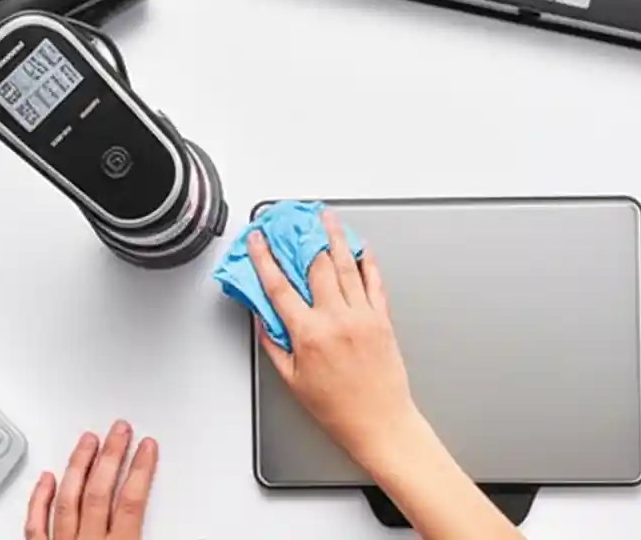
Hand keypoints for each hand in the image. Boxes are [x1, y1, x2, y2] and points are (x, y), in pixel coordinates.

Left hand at [24, 421, 158, 539]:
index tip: (146, 447)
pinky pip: (35, 526)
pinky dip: (39, 500)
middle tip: (119, 431)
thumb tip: (164, 526)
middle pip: (99, 492)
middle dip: (111, 456)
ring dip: (78, 466)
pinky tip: (46, 478)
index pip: (131, 503)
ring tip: (88, 440)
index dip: (140, 470)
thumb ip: (150, 536)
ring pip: (67, 500)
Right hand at [247, 210, 421, 468]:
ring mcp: (362, 316)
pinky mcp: (382, 319)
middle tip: (294, 219)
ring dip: (334, 236)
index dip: (264, 259)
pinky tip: (361, 248)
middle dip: (302, 236)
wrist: (381, 423)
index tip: (257, 241)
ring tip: (327, 217)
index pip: (279, 286)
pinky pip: (374, 282)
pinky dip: (367, 261)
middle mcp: (336, 319)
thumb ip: (274, 344)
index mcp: (309, 334)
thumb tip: (263, 319)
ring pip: (347, 265)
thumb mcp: (292, 380)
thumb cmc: (338, 408)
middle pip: (316, 265)